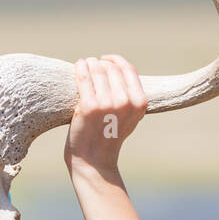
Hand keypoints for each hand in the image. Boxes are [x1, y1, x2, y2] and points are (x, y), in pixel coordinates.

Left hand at [64, 55, 147, 174]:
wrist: (93, 160)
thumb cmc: (108, 136)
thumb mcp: (130, 117)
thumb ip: (130, 96)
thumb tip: (118, 67)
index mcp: (140, 103)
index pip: (128, 69)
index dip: (115, 60)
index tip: (105, 60)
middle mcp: (126, 102)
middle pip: (111, 68)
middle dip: (99, 64)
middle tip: (91, 65)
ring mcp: (107, 104)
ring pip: (97, 70)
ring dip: (89, 63)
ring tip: (84, 64)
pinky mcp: (89, 106)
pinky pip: (84, 77)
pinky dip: (80, 67)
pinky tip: (78, 65)